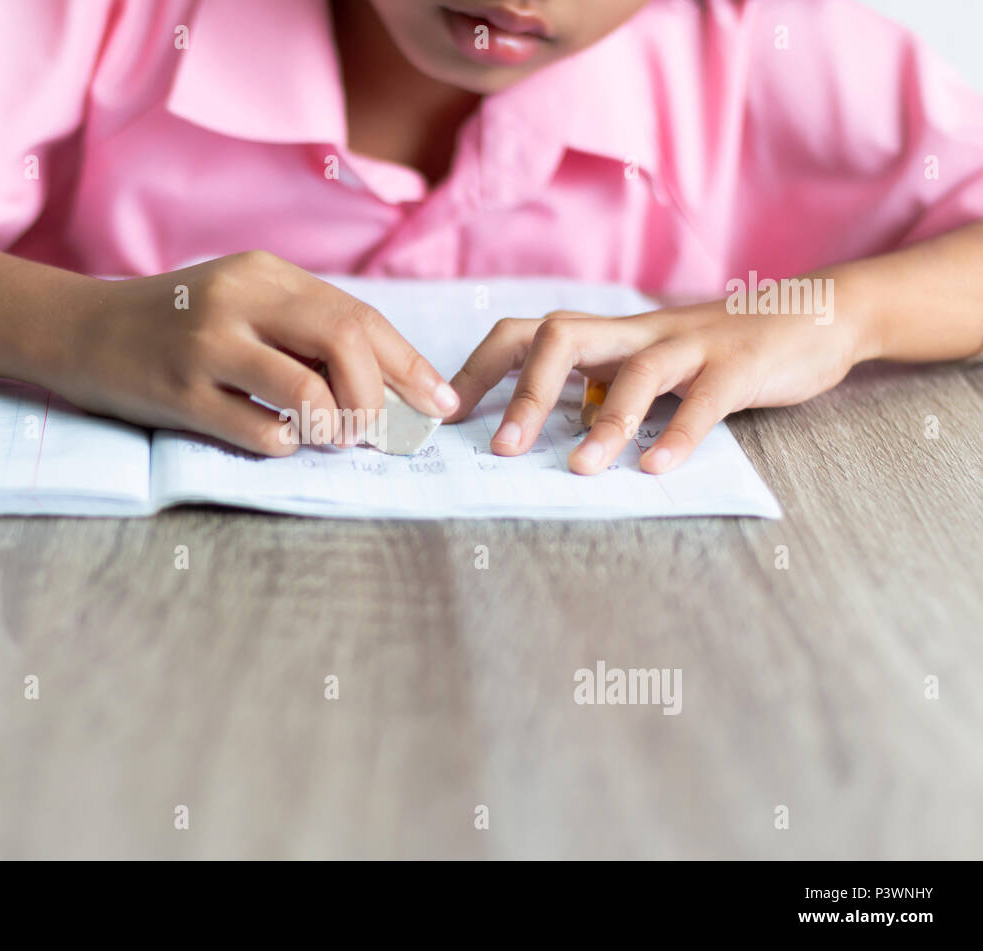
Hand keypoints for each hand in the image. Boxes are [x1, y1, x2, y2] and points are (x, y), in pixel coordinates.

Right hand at [48, 251, 458, 454]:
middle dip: (380, 398)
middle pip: (345, 342)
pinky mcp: (178, 392)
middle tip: (382, 434)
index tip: (439, 403)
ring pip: (307, 389)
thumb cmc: (173, 324)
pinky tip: (280, 441)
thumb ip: (301, 327)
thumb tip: (385, 384)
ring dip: (337, 425)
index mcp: (264, 273)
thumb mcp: (240, 301)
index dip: (409, 365)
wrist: (77, 329)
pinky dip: (285, 444)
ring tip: (335, 438)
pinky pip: (258, 429)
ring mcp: (206, 345)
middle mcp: (238, 298)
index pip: (359, 316)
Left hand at [448, 297, 868, 473]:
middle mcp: (639, 332)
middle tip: (502, 451)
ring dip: (604, 423)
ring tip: (579, 471)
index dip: (480, 370)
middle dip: (525, 393)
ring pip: (636, 370)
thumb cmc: (715, 352)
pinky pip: (706, 399)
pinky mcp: (742, 364)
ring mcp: (692, 344)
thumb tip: (535, 430)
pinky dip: (680, 434)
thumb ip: (598, 387)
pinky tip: (657, 470)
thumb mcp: (645, 363)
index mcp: (609, 336)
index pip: (525, 334)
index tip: (447, 417)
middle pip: (563, 337)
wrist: (817, 312)